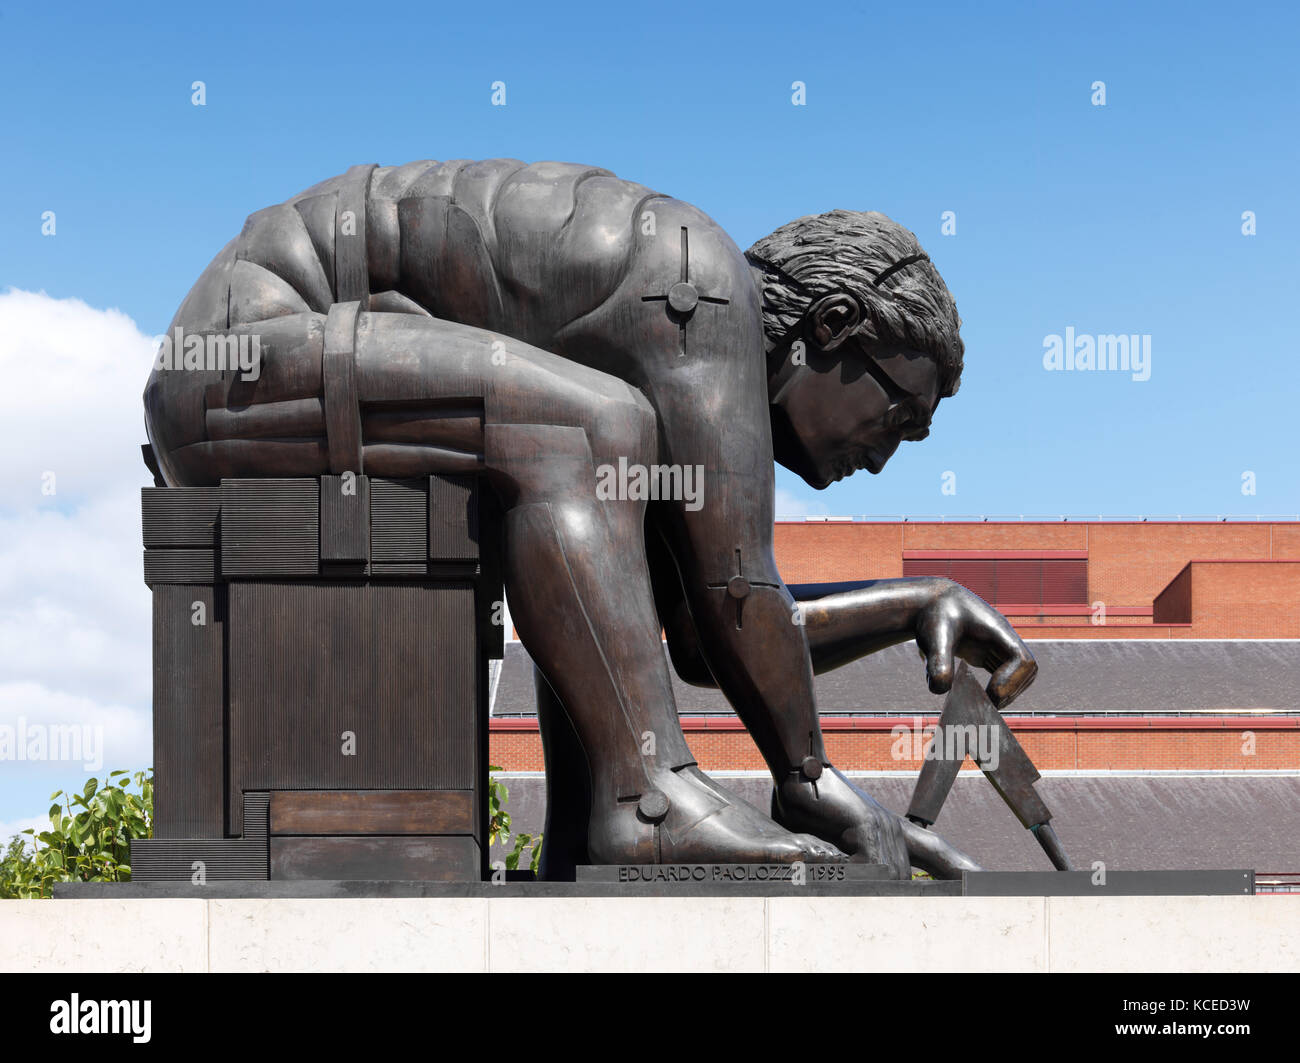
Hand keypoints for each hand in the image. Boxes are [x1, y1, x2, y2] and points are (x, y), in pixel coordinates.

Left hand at [913, 579, 1037, 707]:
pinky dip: (996, 689)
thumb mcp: (932, 637)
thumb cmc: (932, 615)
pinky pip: (1003, 674)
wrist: (927, 604)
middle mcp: (1002, 638)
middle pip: (1028, 669)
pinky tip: (975, 697)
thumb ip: (938, 662)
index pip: (1023, 659)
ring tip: (982, 704)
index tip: (990, 693)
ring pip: (1019, 673)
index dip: (1012, 680)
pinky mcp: (985, 653)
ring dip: (1007, 692)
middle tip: (987, 705)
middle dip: (1012, 690)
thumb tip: (941, 689)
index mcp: (997, 630)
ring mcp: (996, 646)